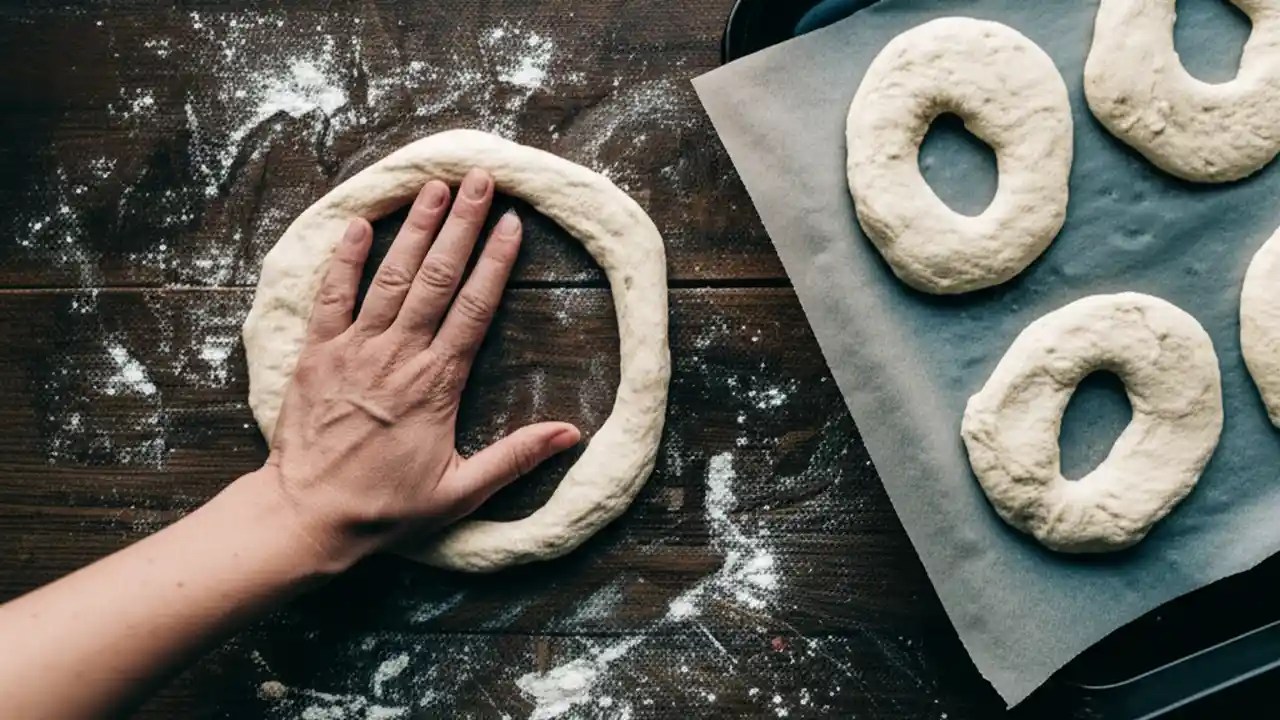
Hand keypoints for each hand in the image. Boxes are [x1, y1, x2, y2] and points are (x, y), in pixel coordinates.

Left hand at [263, 169, 580, 567]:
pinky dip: (346, 259)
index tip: (512, 223)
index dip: (496, 263)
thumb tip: (572, 434)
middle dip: (461, 225)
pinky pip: (333, 296)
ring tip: (435, 186)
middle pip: (437, 277)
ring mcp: (355, 350)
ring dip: (415, 228)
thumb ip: (516, 458)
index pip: (475, 309)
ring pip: (391, 276)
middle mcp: (399, 355)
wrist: (309, 516)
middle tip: (479, 180)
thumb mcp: (461, 492)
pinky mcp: (318, 354)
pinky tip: (361, 223)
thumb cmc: (386, 508)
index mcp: (437, 383)